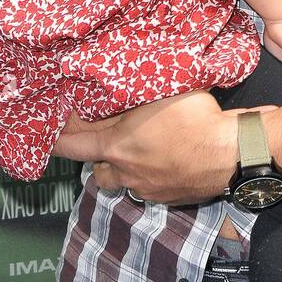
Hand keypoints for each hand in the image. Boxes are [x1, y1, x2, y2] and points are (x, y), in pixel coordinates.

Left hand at [53, 91, 278, 204]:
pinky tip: (164, 163)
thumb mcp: (161, 93)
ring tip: (135, 153)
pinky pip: (147, 189)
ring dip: (121, 169)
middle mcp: (125, 171)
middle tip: (105, 141)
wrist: (231, 152)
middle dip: (96, 157)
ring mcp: (146, 189)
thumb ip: (134, 92)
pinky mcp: (166, 198)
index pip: (71, 145)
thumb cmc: (197, 118)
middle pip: (95, 170)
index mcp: (117, 145)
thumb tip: (114, 83)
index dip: (57, 138)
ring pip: (121, 182)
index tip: (51, 132)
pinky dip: (148, 177)